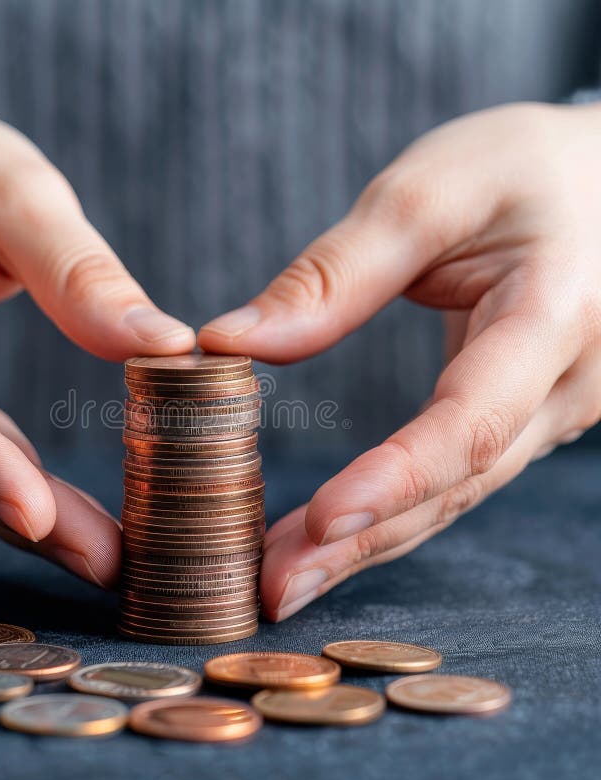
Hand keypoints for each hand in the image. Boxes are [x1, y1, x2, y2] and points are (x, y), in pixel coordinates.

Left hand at [199, 102, 600, 619]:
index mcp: (556, 313)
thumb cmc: (521, 171)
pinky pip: (457, 478)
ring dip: (370, 542)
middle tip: (276, 590)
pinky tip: (333, 535)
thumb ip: (333, 272)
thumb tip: (229, 341)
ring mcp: (555, 411)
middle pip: (458, 483)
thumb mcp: (429, 192)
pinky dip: (393, 512)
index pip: (473, 418)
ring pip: (456, 495)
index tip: (317, 521)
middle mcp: (568, 384)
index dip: (396, 476)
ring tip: (286, 578)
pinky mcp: (527, 419)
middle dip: (364, 541)